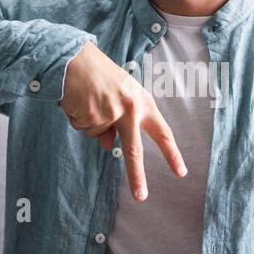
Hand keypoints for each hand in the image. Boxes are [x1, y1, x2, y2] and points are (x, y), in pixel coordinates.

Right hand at [60, 41, 186, 199]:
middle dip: (137, 177)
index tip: (181, 173)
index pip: (162, 132)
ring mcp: (110, 114)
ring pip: (99, 136)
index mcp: (143, 102)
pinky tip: (77, 100)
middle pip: (134, 151)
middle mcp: (130, 109)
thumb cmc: (99, 74)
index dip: (172, 154)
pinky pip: (84, 128)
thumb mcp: (119, 94)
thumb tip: (111, 148)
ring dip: (90, 122)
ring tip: (87, 98)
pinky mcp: (90, 117)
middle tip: (141, 196)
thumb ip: (123, 120)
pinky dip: (78, 118)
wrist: (72, 57)